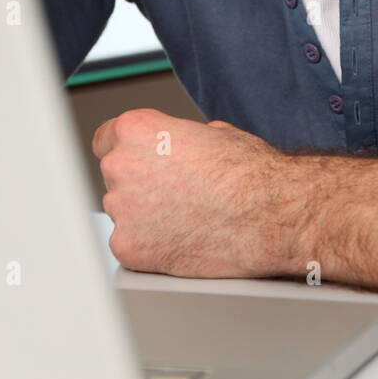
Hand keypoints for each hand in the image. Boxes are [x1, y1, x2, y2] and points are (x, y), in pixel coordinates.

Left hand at [92, 109, 294, 277]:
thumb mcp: (212, 133)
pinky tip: (181, 239)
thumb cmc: (250, 172)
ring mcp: (122, 210)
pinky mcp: (129, 248)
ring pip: (122, 212)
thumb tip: (174, 150)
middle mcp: (120, 166)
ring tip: (185, 218)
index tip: (136, 163)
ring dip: (144, 216)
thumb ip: (176, 139)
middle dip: (138, 184)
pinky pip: (129, 245)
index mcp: (136, 129)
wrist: (271, 215)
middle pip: (114, 176)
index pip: (106, 139)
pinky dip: (149, 247)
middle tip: (174, 194)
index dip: (125, 151)